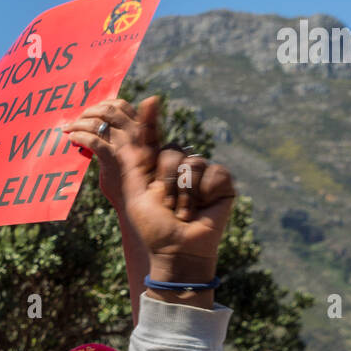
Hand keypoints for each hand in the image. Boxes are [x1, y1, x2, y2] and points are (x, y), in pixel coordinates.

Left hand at [62, 99, 137, 208]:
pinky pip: (92, 141)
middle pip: (108, 110)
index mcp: (140, 129)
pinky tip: (72, 139)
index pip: (121, 106)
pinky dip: (79, 136)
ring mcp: (124, 145)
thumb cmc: (130, 178)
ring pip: (97, 123)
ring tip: (69, 128)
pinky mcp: (113, 159)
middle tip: (77, 119)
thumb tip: (99, 124)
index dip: (104, 104)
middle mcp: (134, 133)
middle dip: (89, 112)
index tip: (91, 111)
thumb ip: (121, 137)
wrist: (135, 203)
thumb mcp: (132, 154)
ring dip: (79, 123)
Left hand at [97, 96, 234, 285]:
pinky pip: (213, 172)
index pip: (154, 137)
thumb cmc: (154, 227)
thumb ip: (132, 158)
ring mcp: (203, 173)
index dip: (151, 120)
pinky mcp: (222, 181)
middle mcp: (181, 166)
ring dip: (183, 194)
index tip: (150, 100)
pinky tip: (203, 209)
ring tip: (183, 213)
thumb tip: (129, 125)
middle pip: (171, 151)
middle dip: (164, 182)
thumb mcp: (135, 190)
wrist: (177, 250)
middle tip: (166, 207)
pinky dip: (203, 194)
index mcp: (158, 167)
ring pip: (191, 163)